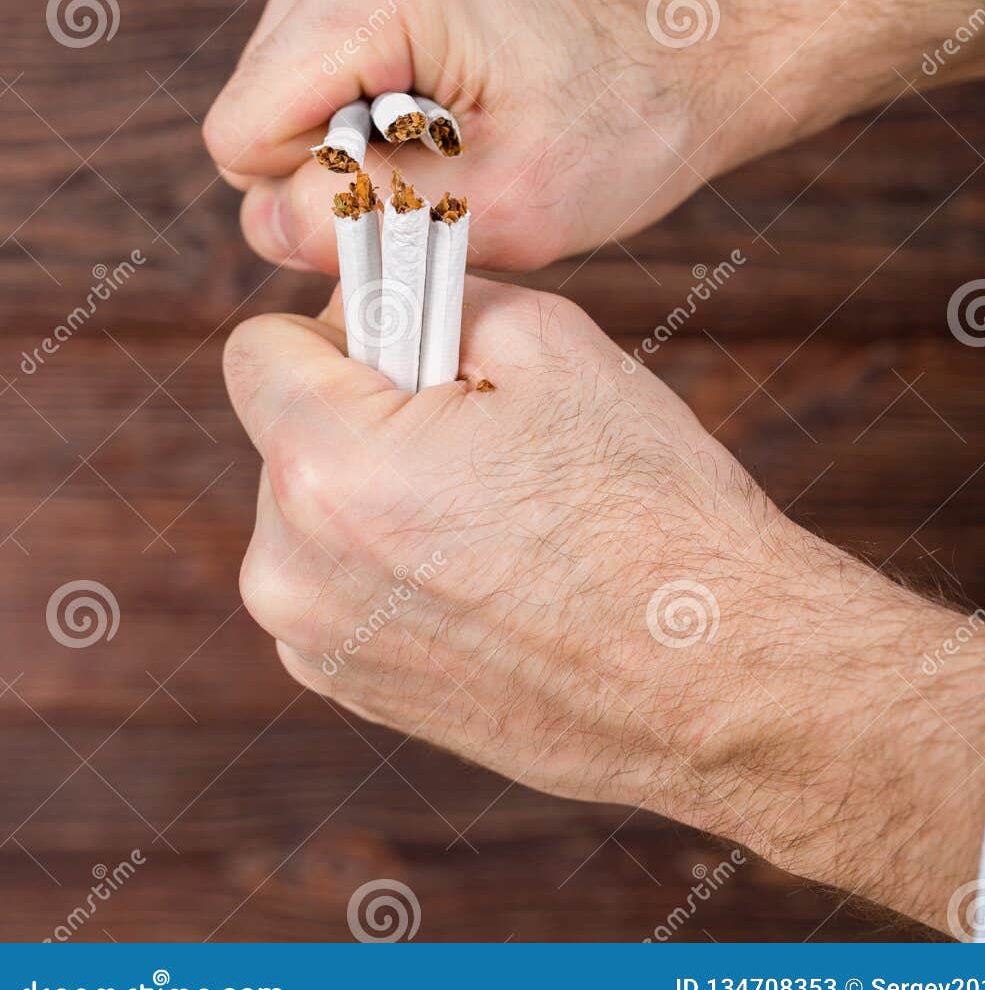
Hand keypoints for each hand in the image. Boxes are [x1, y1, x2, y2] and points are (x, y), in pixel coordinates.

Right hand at [203, 0, 984, 275]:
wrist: (692, 41)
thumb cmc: (628, 119)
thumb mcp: (506, 208)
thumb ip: (366, 224)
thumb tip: (263, 225)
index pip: (244, 139)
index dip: (326, 195)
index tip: (433, 184)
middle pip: (254, 115)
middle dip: (344, 164)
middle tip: (461, 157)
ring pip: (275, 98)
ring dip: (358, 138)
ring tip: (465, 123)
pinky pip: (305, 71)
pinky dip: (369, 106)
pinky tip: (450, 97)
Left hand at [224, 281, 984, 932]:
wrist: (720, 675)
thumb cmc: (648, 507)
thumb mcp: (549, 341)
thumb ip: (436, 297)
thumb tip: (383, 298)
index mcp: (327, 468)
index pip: (258, 349)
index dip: (342, 325)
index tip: (414, 340)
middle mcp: (293, 570)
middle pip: (285, 432)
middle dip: (365, 409)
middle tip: (479, 429)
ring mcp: (317, 645)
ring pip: (310, 510)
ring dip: (376, 487)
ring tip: (497, 508)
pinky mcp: (353, 692)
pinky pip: (339, 582)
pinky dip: (391, 559)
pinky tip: (492, 570)